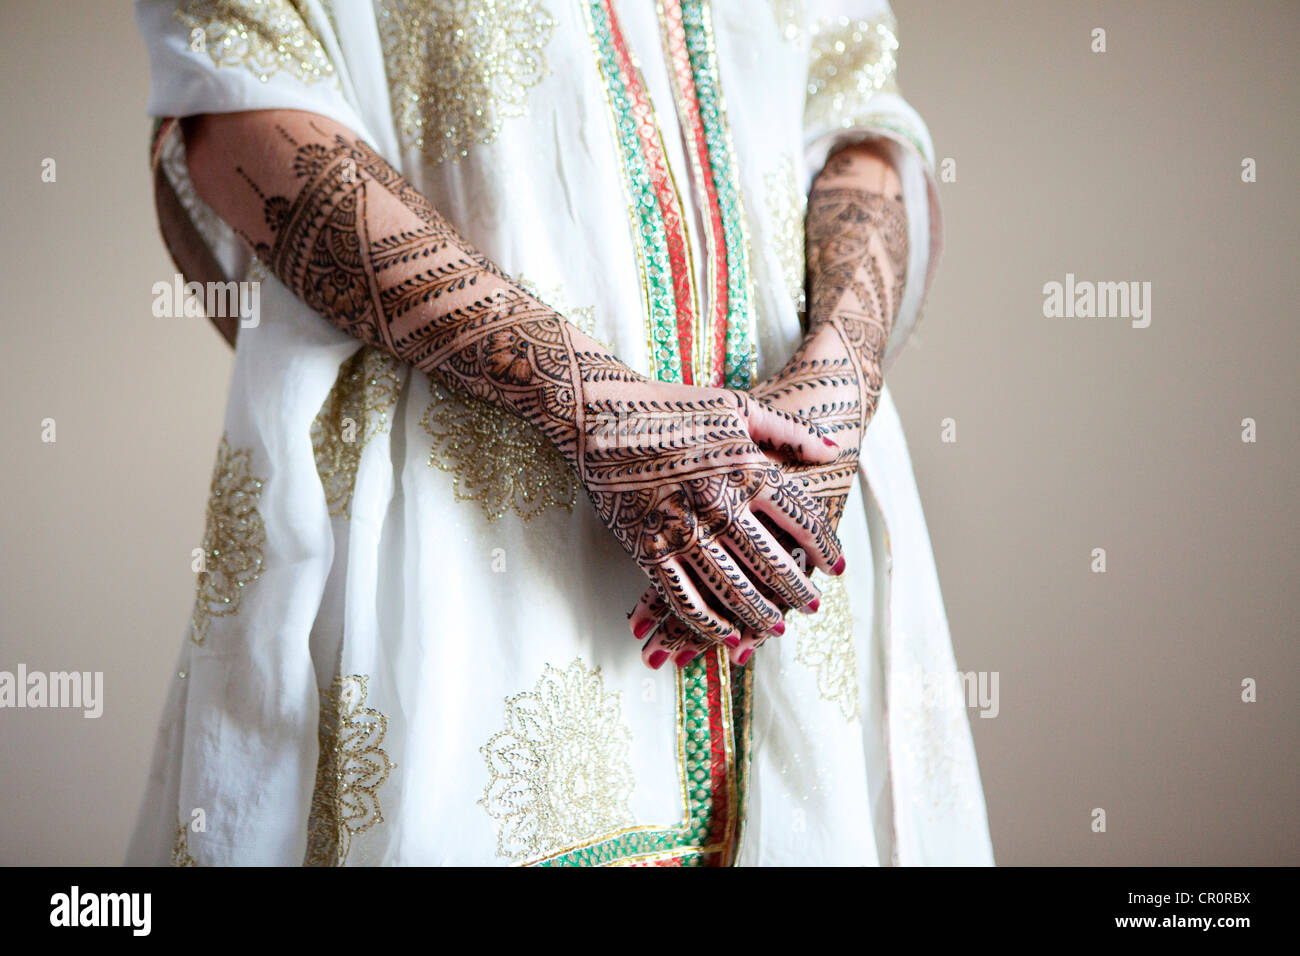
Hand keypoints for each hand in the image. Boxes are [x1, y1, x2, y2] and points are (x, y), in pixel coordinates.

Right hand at [626, 327, 860, 666]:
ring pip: (732, 588)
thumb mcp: (738, 407)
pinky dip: (708, 622)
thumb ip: (787, 432)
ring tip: (776, 628)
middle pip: (772, 562)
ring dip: (758, 614)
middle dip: (797, 590)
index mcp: (747, 469)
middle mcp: (719, 505)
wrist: (600, 412)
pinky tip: (725, 635)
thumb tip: (831, 450)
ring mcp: (681, 530)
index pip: (802, 519)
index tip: (837, 568)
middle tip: (812, 606)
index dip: (825, 547)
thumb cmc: (672, 404)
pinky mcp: (646, 549)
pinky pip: (684, 597)